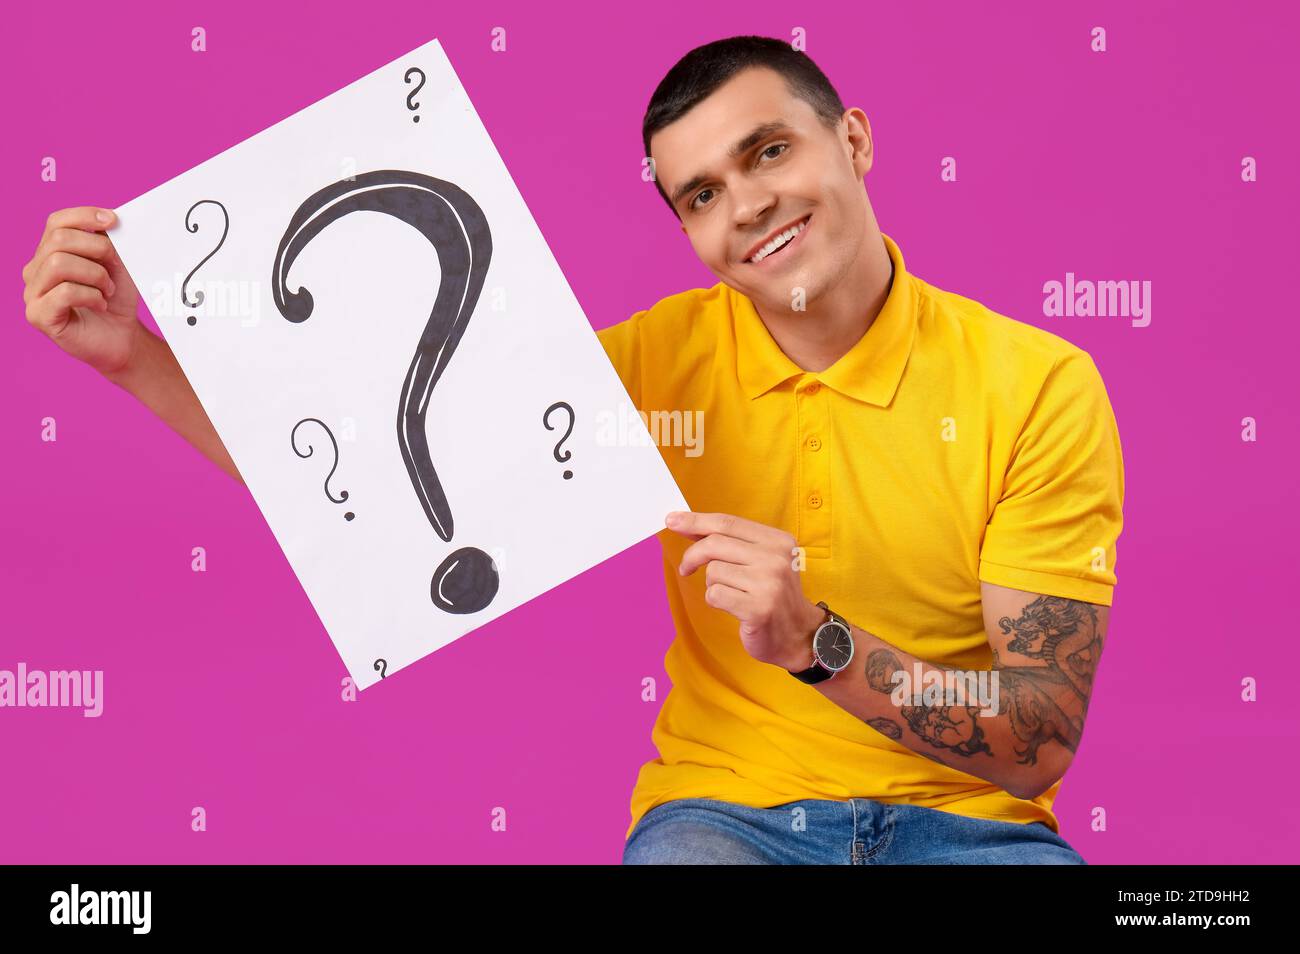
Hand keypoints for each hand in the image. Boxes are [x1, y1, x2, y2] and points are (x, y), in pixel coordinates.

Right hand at [22, 207, 143, 376]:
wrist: (123, 338)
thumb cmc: (115, 299)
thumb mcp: (115, 264)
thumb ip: (106, 240)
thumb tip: (107, 219)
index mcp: (49, 252)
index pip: (56, 222)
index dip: (84, 216)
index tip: (114, 221)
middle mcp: (34, 270)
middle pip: (58, 239)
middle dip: (97, 248)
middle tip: (114, 268)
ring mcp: (32, 293)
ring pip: (58, 263)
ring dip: (95, 275)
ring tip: (107, 290)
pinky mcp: (38, 316)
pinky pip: (63, 292)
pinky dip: (91, 295)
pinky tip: (101, 304)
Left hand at [667, 510, 826, 670]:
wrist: (798, 634)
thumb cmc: (772, 595)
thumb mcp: (761, 561)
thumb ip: (730, 542)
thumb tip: (687, 525)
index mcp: (778, 541)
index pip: (728, 522)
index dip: (696, 520)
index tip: (672, 520)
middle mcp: (776, 558)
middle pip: (715, 543)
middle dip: (692, 555)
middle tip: (686, 568)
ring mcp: (768, 583)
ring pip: (713, 571)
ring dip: (712, 584)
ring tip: (731, 593)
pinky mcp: (758, 608)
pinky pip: (715, 594)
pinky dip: (715, 600)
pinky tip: (732, 606)